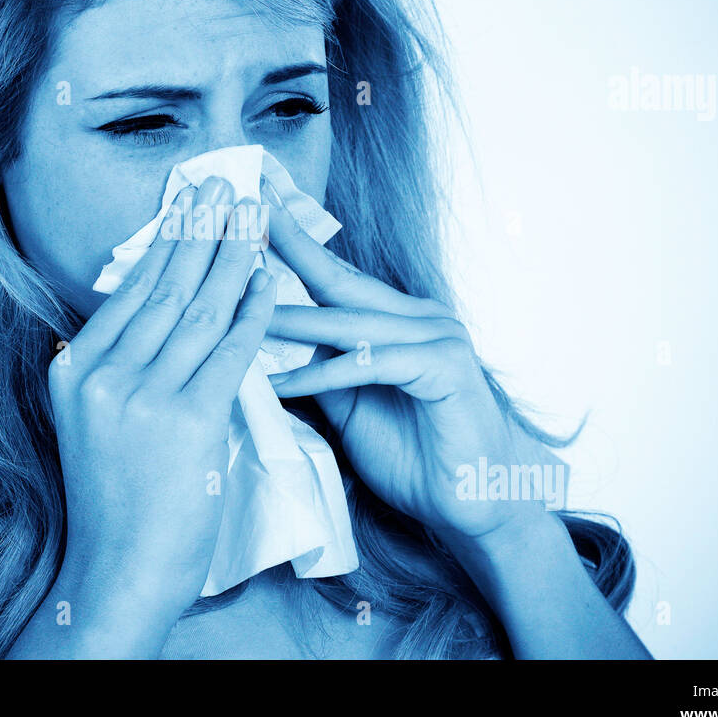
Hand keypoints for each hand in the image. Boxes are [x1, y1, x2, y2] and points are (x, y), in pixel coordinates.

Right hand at [47, 176, 275, 611]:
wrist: (121, 571)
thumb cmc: (115, 501)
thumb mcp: (91, 423)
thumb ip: (110, 369)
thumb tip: (139, 317)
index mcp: (75, 369)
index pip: (133, 289)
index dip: (168, 238)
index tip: (191, 201)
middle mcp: (103, 374)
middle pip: (165, 286)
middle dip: (202, 230)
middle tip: (228, 185)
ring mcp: (143, 396)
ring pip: (200, 308)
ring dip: (233, 257)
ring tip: (254, 218)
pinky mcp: (187, 421)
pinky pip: (230, 349)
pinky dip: (253, 311)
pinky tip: (270, 281)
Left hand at [260, 190, 544, 546]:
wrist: (474, 500)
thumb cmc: (414, 455)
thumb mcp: (351, 406)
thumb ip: (320, 369)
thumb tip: (268, 344)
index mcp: (400, 318)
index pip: (337, 275)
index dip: (295, 247)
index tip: (256, 215)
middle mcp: (420, 317)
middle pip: (341, 279)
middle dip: (292, 248)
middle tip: (249, 217)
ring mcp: (438, 337)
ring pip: (350, 321)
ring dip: (291, 319)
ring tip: (243, 309)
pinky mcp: (446, 367)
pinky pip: (372, 364)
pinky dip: (323, 376)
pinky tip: (282, 382)